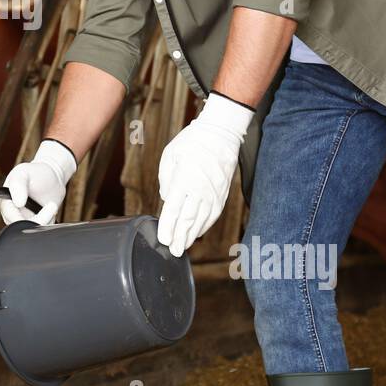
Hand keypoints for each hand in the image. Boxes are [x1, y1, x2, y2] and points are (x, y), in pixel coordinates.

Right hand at [0, 138, 77, 225]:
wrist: (52, 177)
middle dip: (40, 219)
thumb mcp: (25, 173)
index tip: (45, 207)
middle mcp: (12, 213)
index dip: (26, 217)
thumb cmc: (36, 172)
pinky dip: (49, 223)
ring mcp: (23, 220)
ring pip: (32, 231)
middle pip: (21, 228)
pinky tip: (52, 211)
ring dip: (46, 220)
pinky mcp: (35, 225)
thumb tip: (18, 203)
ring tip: (52, 205)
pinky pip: (40, 231)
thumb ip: (18, 185)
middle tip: (52, 205)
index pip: (11, 218)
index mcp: (5, 202)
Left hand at [157, 91, 253, 256]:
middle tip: (173, 251)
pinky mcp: (222, 194)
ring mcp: (214, 193)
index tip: (164, 239)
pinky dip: (204, 225)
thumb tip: (168, 198)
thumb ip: (166, 179)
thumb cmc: (192, 142)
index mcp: (185, 179)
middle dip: (180, 237)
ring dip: (192, 235)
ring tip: (183, 247)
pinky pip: (213, 214)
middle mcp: (201, 190)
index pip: (174, 210)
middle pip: (188, 219)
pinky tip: (197, 232)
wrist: (221, 134)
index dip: (168, 227)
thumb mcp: (170, 155)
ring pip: (202, 220)